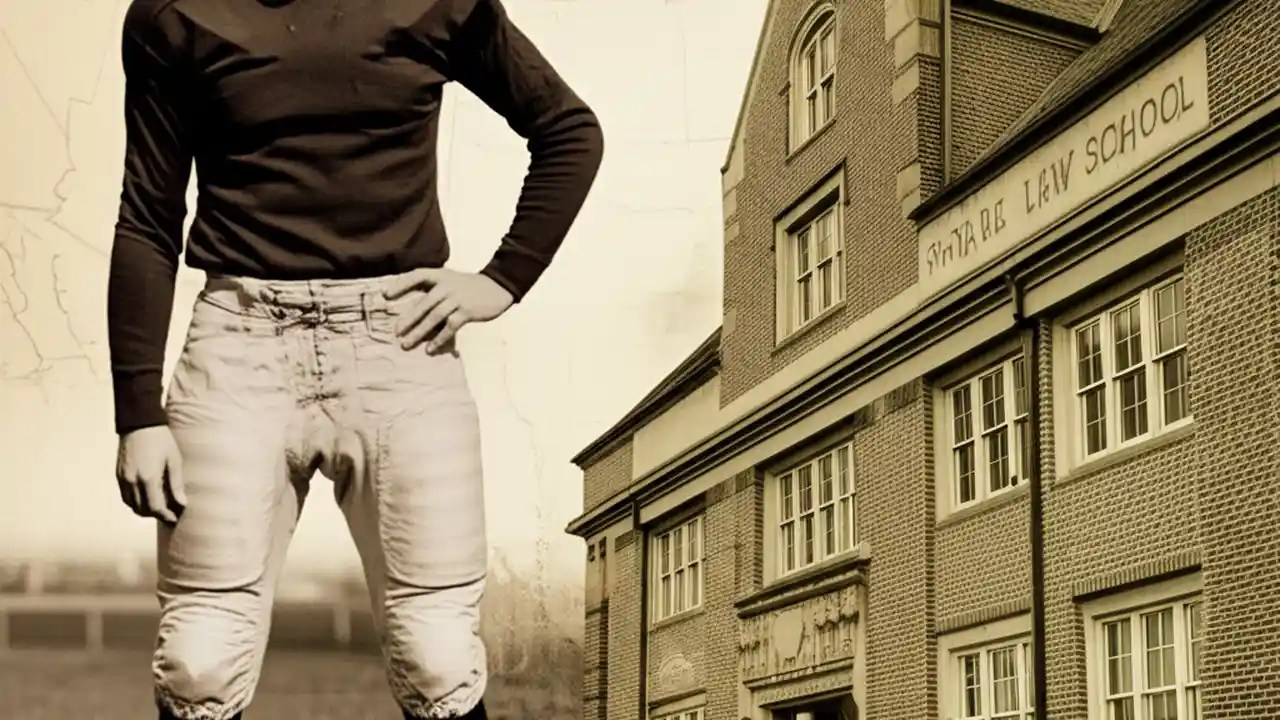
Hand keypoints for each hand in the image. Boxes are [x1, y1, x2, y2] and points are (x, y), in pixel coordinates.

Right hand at [116, 425, 185, 523]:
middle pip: (142, 510)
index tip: (175, 518)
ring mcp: (122, 478)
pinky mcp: (118, 475)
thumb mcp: (174, 460)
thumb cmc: (161, 440)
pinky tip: (146, 499)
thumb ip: (176, 484)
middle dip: (156, 515)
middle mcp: (132, 481)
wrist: (139, 424)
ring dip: (145, 511)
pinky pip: (125, 496)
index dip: (166, 516)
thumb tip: (182, 504)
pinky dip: (135, 503)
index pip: (155, 507)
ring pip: (132, 505)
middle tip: (170, 514)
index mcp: (148, 478)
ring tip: (160, 508)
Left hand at [384, 268, 513, 351]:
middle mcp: (446, 286)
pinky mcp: (466, 312)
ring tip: (406, 344)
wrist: (497, 286)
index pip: (416, 276)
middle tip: (396, 331)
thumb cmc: (470, 286)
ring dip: (419, 332)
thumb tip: (413, 306)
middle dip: (408, 318)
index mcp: (440, 275)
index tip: (385, 295)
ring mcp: (457, 299)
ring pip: (433, 317)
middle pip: (423, 304)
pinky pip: (449, 327)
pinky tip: (430, 349)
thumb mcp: (451, 280)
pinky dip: (439, 339)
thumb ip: (434, 288)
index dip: (400, 284)